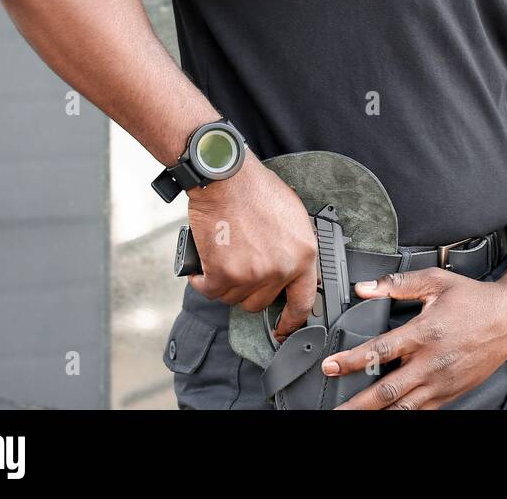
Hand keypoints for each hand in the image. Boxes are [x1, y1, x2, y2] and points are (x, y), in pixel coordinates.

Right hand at [185, 158, 319, 342]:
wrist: (227, 178)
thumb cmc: (258, 190)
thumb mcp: (294, 218)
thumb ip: (295, 248)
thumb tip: (291, 270)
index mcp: (304, 255)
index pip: (303, 302)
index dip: (292, 321)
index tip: (282, 328)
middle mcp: (281, 269)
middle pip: (260, 303)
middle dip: (247, 291)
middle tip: (238, 270)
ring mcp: (252, 274)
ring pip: (233, 298)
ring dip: (224, 284)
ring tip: (222, 259)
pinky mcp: (223, 273)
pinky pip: (209, 291)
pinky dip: (202, 281)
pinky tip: (203, 267)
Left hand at [322, 269, 506, 409]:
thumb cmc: (474, 300)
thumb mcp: (436, 281)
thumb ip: (398, 283)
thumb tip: (365, 288)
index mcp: (425, 332)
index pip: (381, 351)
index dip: (352, 361)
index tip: (330, 367)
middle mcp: (432, 362)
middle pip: (388, 390)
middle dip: (357, 403)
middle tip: (336, 409)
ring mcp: (442, 381)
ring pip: (403, 407)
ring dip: (377, 414)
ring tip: (355, 417)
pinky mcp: (450, 392)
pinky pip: (422, 411)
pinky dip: (402, 416)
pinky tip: (388, 416)